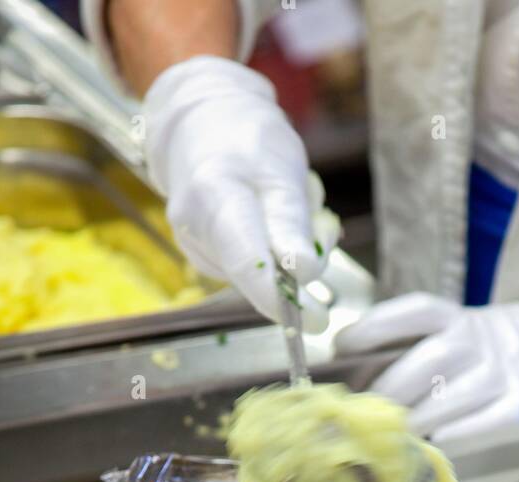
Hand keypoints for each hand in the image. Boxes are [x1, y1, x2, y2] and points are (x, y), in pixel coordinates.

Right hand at [144, 56, 340, 329]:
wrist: (200, 125)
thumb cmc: (246, 141)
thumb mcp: (281, 170)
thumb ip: (290, 223)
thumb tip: (303, 273)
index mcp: (214, 201)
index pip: (249, 266)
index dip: (284, 299)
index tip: (318, 319)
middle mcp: (196, 232)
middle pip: (264, 277)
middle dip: (302, 259)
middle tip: (322, 221)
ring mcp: (196, 248)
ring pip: (265, 274)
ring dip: (292, 249)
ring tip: (292, 205)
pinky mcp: (206, 257)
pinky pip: (256, 269)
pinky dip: (275, 249)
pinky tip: (273, 218)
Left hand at [335, 253, 518, 440]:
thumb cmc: (514, 346)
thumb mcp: (474, 330)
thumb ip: (427, 349)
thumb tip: (365, 379)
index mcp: (462, 318)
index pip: (411, 314)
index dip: (373, 327)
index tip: (343, 346)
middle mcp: (479, 342)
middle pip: (415, 369)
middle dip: (381, 399)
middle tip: (359, 421)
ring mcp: (502, 376)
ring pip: (439, 406)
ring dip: (408, 429)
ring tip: (387, 445)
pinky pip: (473, 431)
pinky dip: (446, 444)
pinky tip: (430, 453)